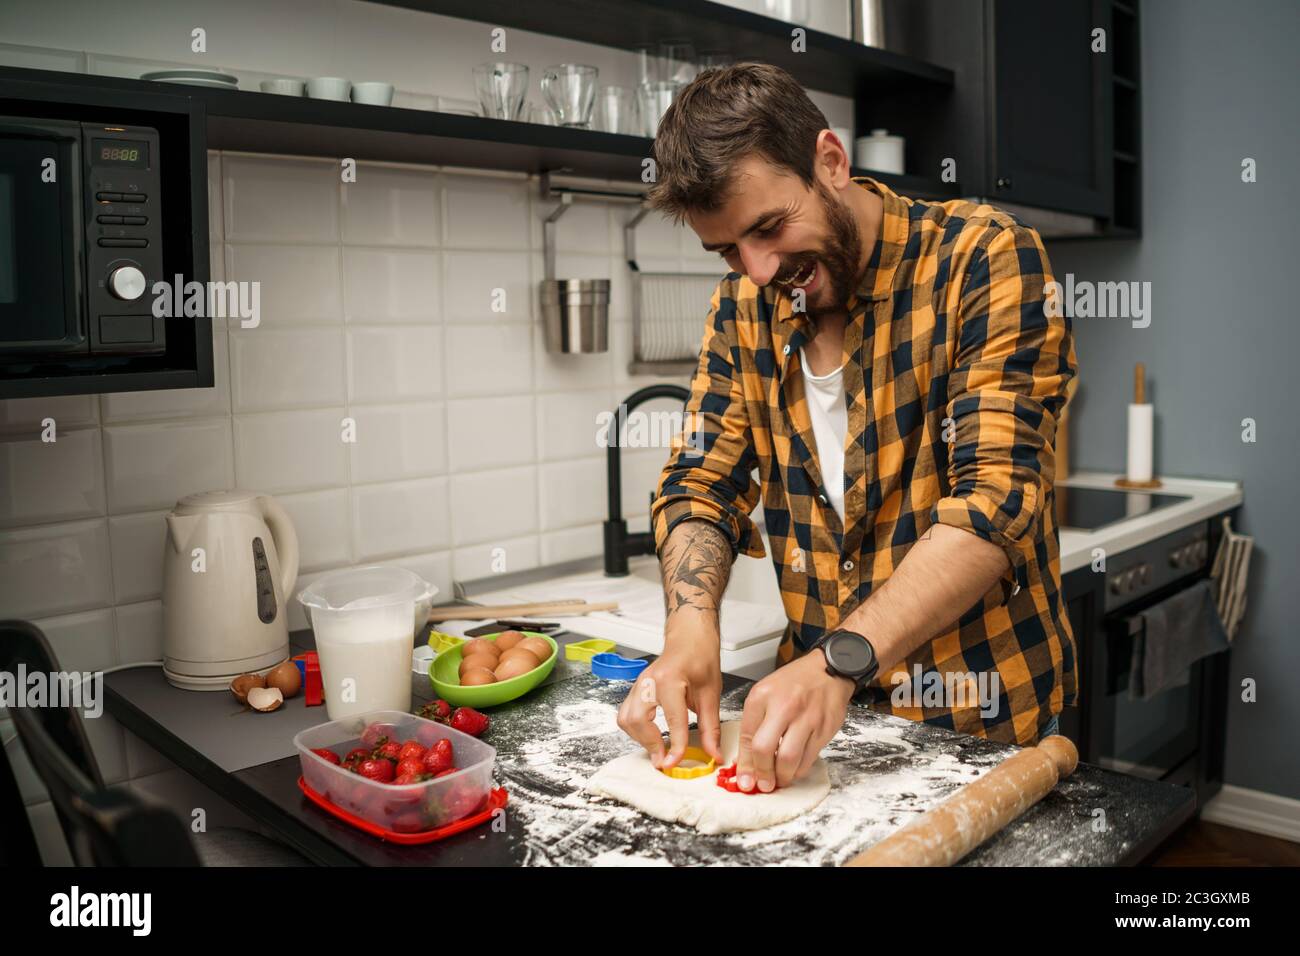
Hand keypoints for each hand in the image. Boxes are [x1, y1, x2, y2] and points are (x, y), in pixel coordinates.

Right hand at [616, 629, 722, 769]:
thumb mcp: (711, 693)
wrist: (689, 639)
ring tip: (658, 748)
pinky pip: (626, 714)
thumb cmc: (700, 658)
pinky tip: (651, 735)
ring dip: (640, 738)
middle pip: (637, 721)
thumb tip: (714, 753)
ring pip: (626, 719)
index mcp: (670, 680)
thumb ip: (711, 727)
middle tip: (664, 759)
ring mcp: (638, 684)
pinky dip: (636, 730)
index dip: (675, 746)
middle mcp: (649, 681)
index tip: (675, 762)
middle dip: (649, 744)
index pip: (672, 720)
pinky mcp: (635, 689)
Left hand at [734, 650, 853, 792]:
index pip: (748, 736)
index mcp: (763, 696)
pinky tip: (794, 769)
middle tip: (762, 784)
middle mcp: (784, 707)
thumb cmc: (794, 682)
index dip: (745, 763)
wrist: (828, 670)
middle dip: (762, 773)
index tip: (745, 779)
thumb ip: (755, 722)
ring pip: (790, 759)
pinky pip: (809, 758)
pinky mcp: (824, 729)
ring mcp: (806, 718)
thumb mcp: (766, 693)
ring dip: (782, 776)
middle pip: (765, 749)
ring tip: (778, 780)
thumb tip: (747, 757)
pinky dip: (799, 770)